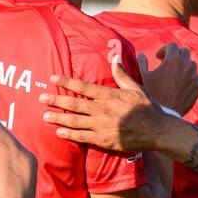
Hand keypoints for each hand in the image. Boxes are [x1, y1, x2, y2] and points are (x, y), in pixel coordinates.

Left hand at [40, 59, 176, 152]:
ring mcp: (102, 125)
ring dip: (58, 118)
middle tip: (41, 98)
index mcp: (109, 95)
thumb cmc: (147, 108)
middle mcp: (102, 109)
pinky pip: (82, 137)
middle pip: (74, 104)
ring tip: (44, 116)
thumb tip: (115, 58)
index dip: (66, 82)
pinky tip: (59, 131)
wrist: (157, 130)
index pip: (83, 87)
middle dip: (56, 100)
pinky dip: (69, 134)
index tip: (53, 79)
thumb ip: (122, 74)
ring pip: (75, 121)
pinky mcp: (104, 140)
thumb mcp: (136, 88)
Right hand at [139, 43, 197, 115]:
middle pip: (184, 52)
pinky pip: (197, 76)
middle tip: (167, 63)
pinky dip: (190, 77)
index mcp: (173, 59)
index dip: (164, 50)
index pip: (172, 46)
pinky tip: (183, 83)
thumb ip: (142, 62)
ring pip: (192, 63)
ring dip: (184, 65)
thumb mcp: (144, 76)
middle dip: (175, 55)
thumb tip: (140, 53)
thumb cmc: (152, 93)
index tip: (158, 58)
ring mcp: (194, 76)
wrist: (165, 113)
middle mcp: (186, 65)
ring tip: (175, 73)